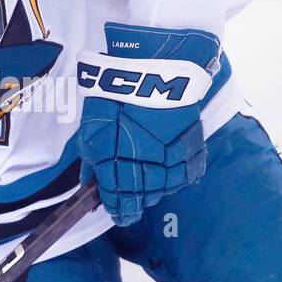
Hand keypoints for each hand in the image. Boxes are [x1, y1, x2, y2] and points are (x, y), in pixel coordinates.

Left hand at [75, 23, 218, 225]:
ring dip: (157, 184)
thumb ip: (91, 165)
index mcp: (119, 174)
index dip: (118, 209)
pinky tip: (171, 167)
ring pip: (165, 188)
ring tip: (150, 170)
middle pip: (144, 198)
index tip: (117, 209)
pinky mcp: (191, 150)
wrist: (150, 72)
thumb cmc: (113, 101)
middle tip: (130, 183)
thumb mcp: (90, 134)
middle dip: (135, 195)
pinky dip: (179, 172)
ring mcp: (172, 164)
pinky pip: (188, 172)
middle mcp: (148, 175)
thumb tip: (90, 185)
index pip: (121, 207)